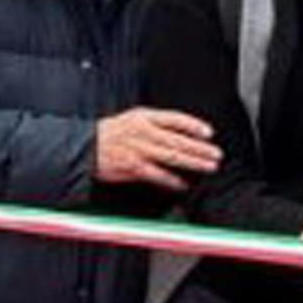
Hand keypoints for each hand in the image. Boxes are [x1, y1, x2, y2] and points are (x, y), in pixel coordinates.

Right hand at [94, 107, 221, 190]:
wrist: (86, 147)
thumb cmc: (111, 133)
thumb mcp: (133, 118)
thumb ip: (156, 123)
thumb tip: (182, 131)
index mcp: (144, 117)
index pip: (175, 119)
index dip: (194, 126)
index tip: (209, 133)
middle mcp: (144, 132)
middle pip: (178, 140)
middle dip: (200, 148)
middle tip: (217, 154)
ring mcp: (139, 150)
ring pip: (172, 156)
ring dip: (193, 162)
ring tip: (209, 166)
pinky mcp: (134, 167)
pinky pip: (158, 175)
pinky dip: (173, 181)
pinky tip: (184, 184)